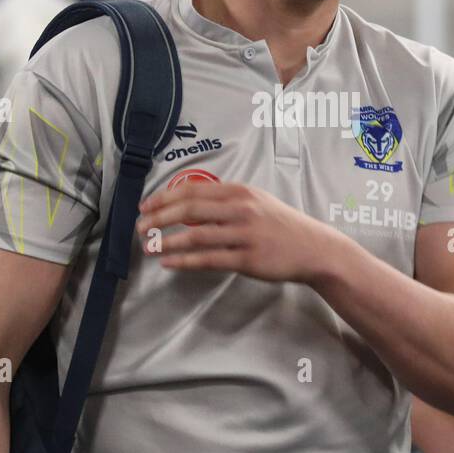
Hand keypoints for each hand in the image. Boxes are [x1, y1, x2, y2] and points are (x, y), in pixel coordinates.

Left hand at [135, 181, 341, 283]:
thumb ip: (226, 200)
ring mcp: (245, 234)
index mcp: (240, 192)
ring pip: (196, 235)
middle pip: (189, 209)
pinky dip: (184, 261)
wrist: (314, 249)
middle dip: (159, 217)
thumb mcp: (256, 202)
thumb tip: (187, 202)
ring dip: (166, 241)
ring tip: (147, 247)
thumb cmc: (281, 226)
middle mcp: (241, 209)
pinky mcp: (248, 259)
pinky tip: (169, 263)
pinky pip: (208, 259)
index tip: (144, 206)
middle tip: (139, 227)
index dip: (164, 197)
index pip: (192, 190)